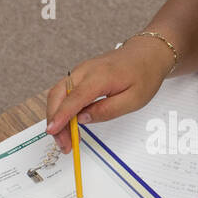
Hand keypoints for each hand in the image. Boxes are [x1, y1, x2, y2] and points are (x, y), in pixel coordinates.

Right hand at [44, 38, 173, 151]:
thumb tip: (83, 119)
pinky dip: (61, 108)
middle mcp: (84, 71)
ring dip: (56, 116)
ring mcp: (80, 71)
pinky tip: (69, 123)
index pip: (73, 99)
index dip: (61, 116)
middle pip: (57, 96)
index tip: (52, 131)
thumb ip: (107, 111)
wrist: (146, 54)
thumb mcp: (133, 100)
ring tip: (65, 138)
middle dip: (55, 121)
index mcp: (99, 77)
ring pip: (57, 94)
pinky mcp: (80, 75)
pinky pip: (63, 92)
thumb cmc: (143, 74)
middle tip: (63, 143)